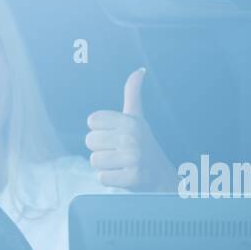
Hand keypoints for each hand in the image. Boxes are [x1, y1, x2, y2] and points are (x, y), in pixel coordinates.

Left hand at [86, 68, 177, 190]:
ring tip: (121, 164)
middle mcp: (132, 137)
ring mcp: (133, 158)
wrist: (161, 176)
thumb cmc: (143, 144)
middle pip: (90, 141)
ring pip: (95, 160)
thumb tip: (140, 70)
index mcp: (130, 121)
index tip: (115, 136)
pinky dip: (110, 179)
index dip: (100, 131)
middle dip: (101, 149)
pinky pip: (102, 177)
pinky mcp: (132, 178)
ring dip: (105, 165)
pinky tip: (123, 175)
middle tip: (118, 152)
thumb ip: (133, 93)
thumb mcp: (137, 118)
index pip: (92, 121)